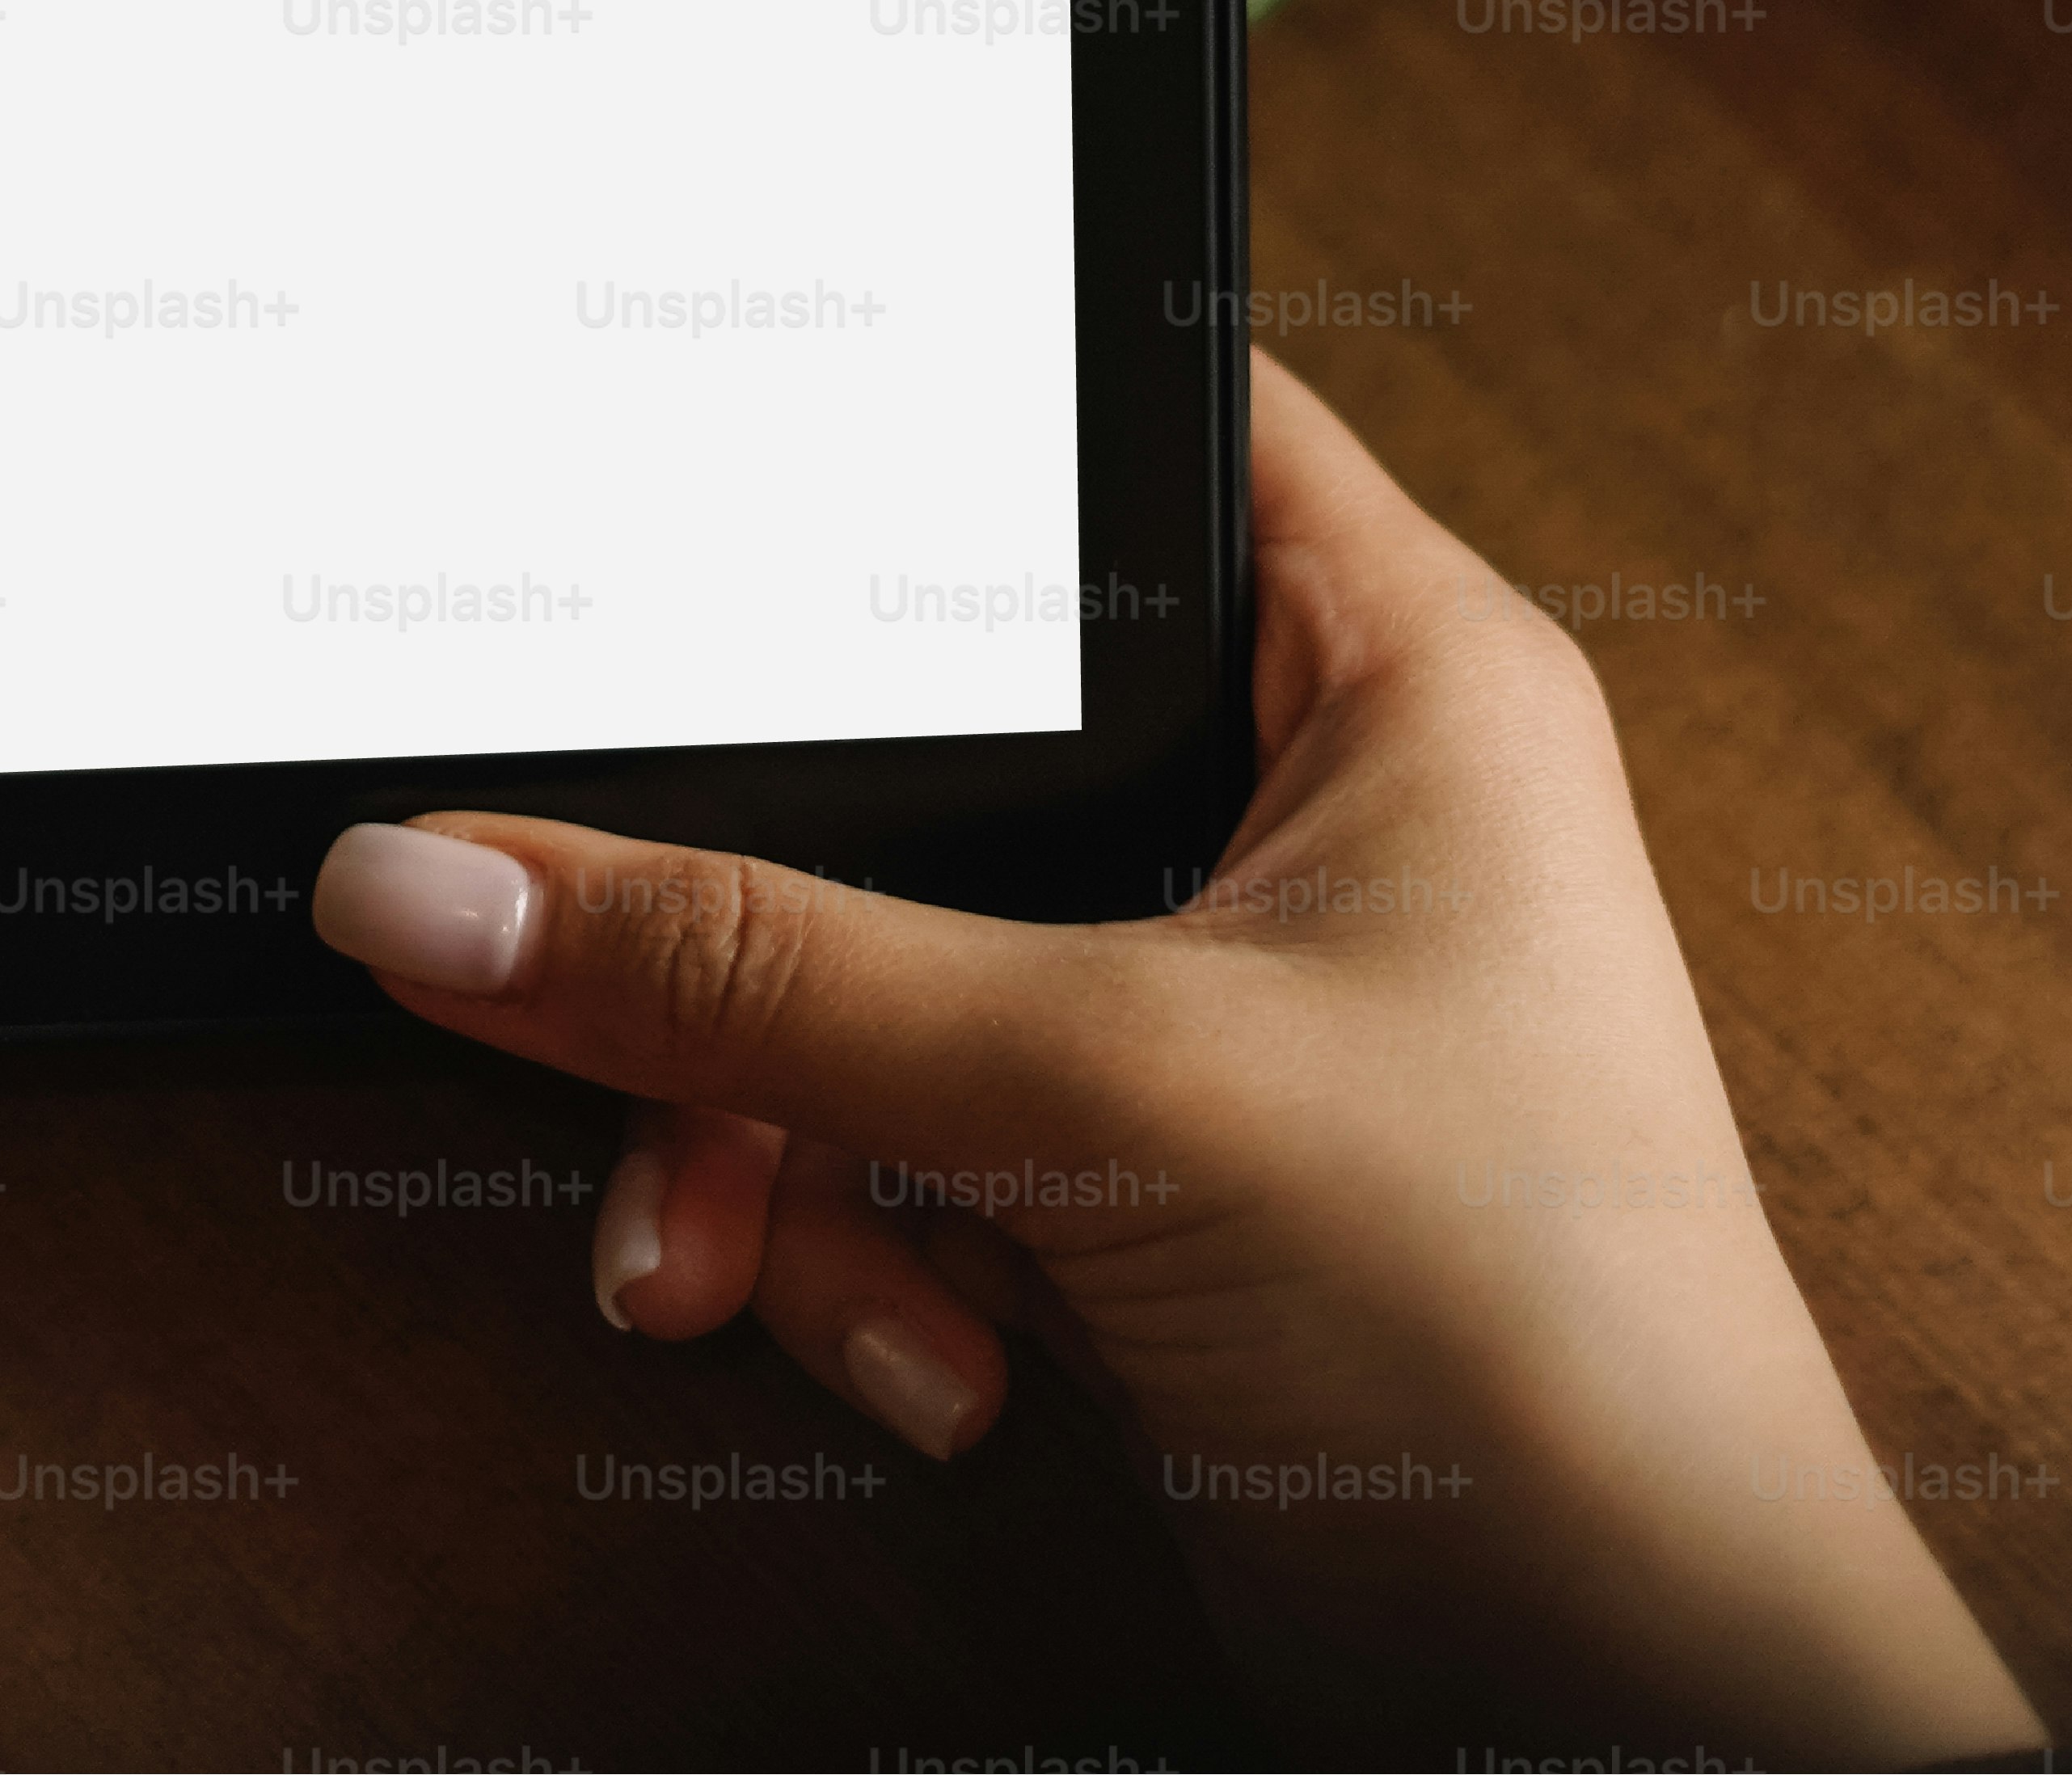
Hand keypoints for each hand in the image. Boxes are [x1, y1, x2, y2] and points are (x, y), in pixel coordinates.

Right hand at [307, 349, 2039, 1764]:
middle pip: (923, 759)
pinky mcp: (1156, 1200)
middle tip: (621, 1009)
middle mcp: (1311, 819)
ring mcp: (1224, 1023)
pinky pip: (911, 1149)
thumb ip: (750, 975)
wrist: (1631, 1708)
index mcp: (1392, 676)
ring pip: (878, 982)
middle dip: (755, 938)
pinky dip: (865, 1259)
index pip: (1122, 424)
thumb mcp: (1101, 1091)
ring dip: (778, 1139)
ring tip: (750, 1258)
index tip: (672, 497)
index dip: (911, 429)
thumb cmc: (1540, 1336)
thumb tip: (441, 878)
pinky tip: (932, 1365)